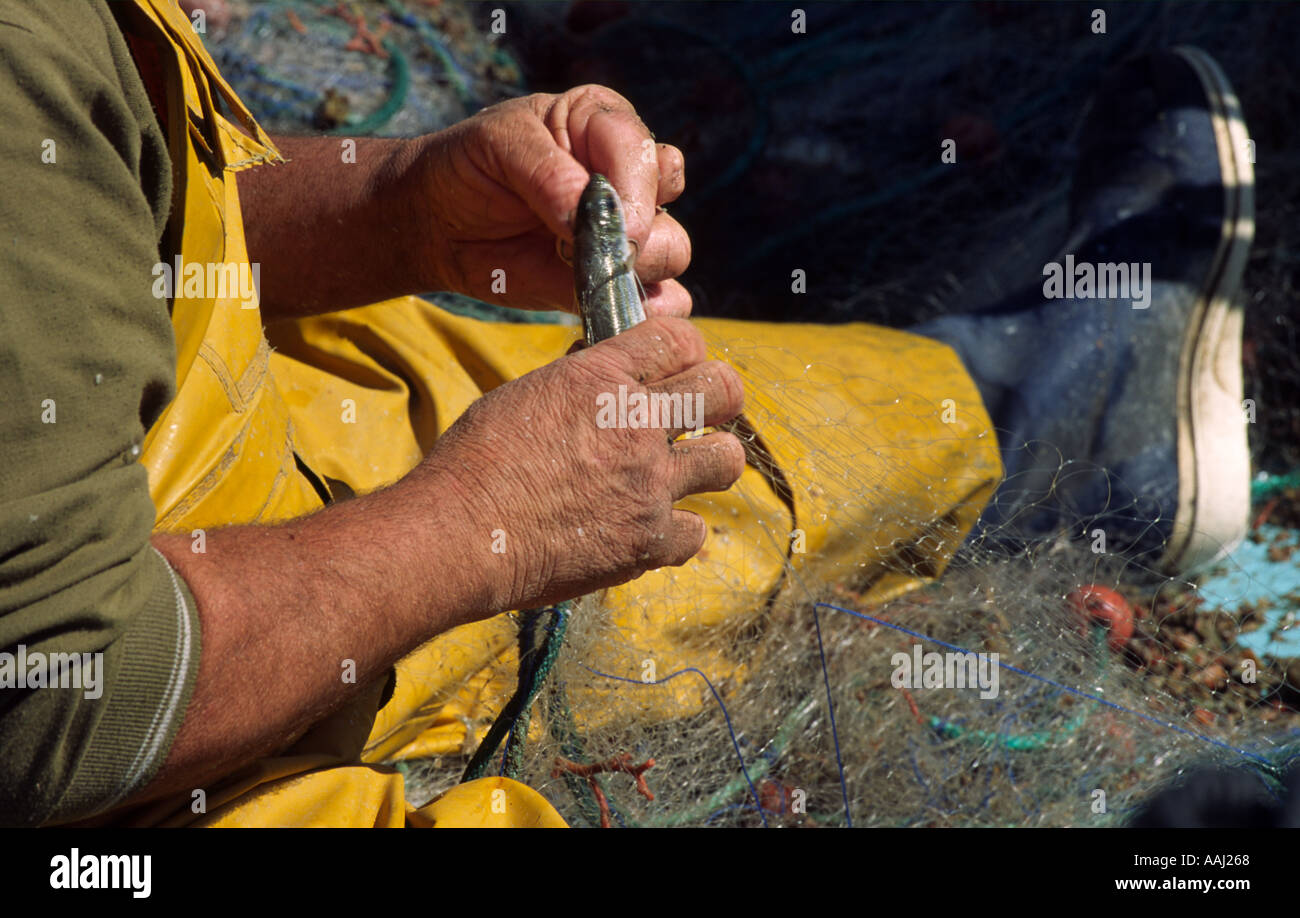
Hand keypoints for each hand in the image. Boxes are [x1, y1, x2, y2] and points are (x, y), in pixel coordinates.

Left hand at [411, 85, 691, 315]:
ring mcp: (627, 232)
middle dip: (634, 235)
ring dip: (631, 271)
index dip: (634, 189)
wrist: (439, 224)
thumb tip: (587, 217)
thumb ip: (546, 173)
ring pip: (672, 252)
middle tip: (580, 250)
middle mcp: (627, 177)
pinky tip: (605, 307)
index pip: (645, 153)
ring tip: (573, 271)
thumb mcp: (497, 147)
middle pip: (666, 207)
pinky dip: (645, 310)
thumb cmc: (469, 167)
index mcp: (605, 127)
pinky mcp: (619, 280)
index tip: (613, 223)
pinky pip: (663, 299)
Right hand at [416, 317, 744, 612]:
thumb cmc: (474, 466)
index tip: (677, 368)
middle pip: (725, 388)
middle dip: (717, 397)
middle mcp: (635, 423)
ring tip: (683, 473)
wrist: (459, 536)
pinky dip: (676, 533)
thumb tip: (606, 377)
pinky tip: (649, 529)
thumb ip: (579, 386)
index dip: (686, 350)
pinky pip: (696, 532)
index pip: (679, 338)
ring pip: (727, 458)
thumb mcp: (525, 396)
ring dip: (709, 462)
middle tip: (698, 415)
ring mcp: (648, 484)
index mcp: (600, 378)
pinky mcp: (648, 540)